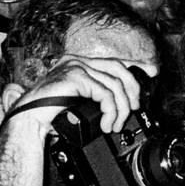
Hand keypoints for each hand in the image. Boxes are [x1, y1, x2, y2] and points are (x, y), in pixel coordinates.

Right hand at [6, 55, 153, 138]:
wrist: (30, 119)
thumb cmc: (52, 113)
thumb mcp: (81, 101)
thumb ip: (97, 95)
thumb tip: (121, 101)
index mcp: (80, 63)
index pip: (114, 61)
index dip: (136, 66)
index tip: (152, 71)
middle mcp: (78, 61)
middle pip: (119, 69)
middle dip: (133, 90)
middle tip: (133, 109)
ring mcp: (76, 66)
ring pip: (115, 84)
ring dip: (121, 109)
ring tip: (115, 124)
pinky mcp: (76, 76)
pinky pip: (105, 94)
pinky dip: (111, 111)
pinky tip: (107, 123)